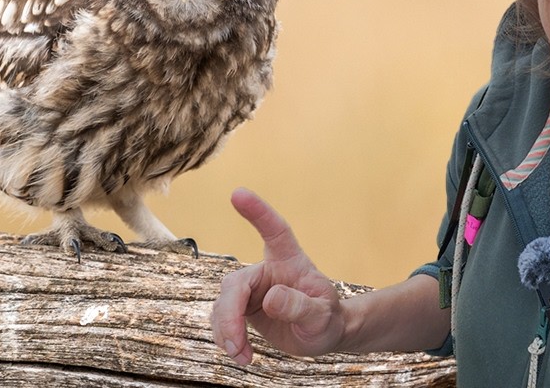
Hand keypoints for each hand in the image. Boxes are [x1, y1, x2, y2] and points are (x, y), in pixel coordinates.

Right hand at [210, 187, 345, 365]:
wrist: (322, 334)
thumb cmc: (327, 319)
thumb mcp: (322, 316)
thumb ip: (300, 306)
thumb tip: (270, 298)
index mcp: (289, 261)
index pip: (274, 231)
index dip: (258, 212)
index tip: (238, 193)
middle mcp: (266, 271)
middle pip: (236, 283)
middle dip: (231, 314)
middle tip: (238, 344)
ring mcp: (251, 290)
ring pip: (223, 303)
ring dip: (226, 331)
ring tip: (242, 356)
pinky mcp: (241, 307)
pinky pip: (222, 319)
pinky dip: (225, 338)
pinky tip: (241, 355)